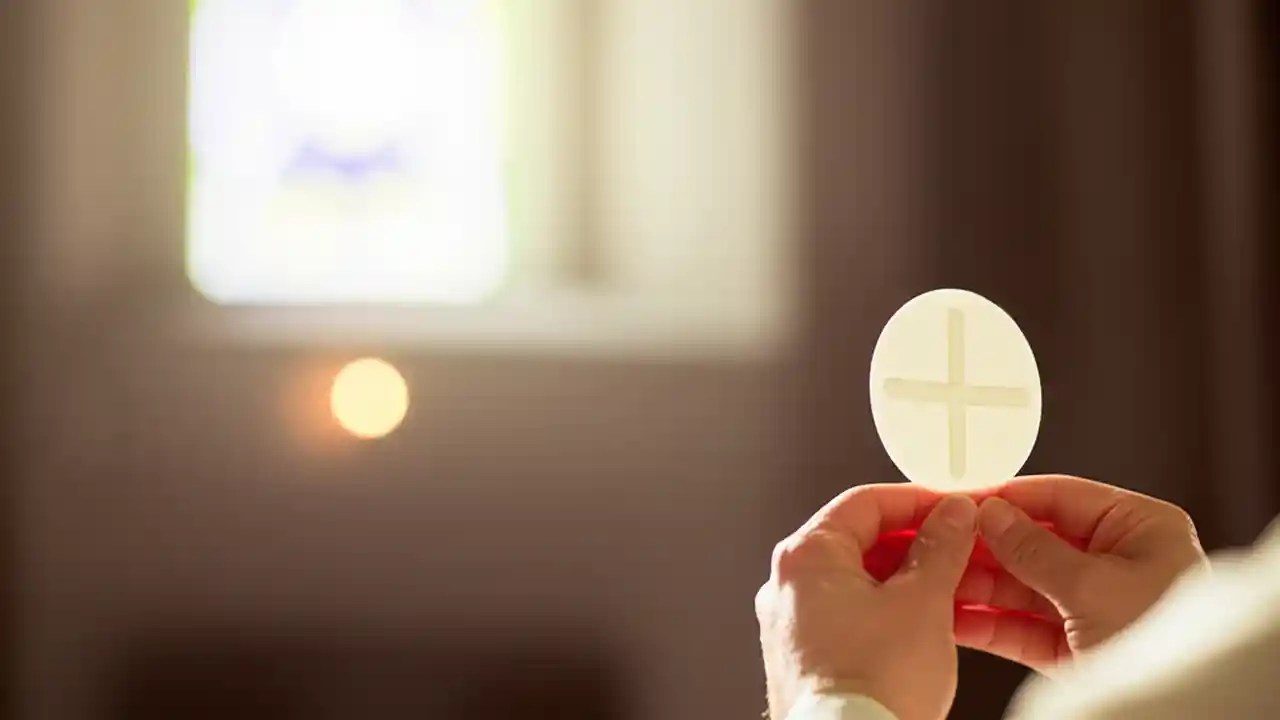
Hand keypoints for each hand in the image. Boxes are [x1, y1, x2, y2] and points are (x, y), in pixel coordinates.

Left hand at [756, 484, 977, 719]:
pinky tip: (928, 627)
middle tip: (961, 547)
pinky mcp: (806, 661)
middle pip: (860, 542)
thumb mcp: (923, 602)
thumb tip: (952, 516)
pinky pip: (851, 618)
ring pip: (858, 583)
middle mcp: (787, 587)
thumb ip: (941, 548)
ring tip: (955, 590)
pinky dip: (889, 613)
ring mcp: (792, 627)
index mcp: (804, 557)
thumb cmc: (873, 687)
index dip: (918, 500)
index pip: (865, 502)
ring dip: (908, 581)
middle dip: (917, 543)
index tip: (953, 507)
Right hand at [954, 475, 1207, 671]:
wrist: (1180, 717)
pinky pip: (1024, 627)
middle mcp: (1119, 564)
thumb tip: (993, 515)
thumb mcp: (1094, 587)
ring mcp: (1095, 607)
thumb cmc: (1168, 645)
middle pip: (1036, 542)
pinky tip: (955, 615)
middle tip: (940, 541)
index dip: (1008, 498)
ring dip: (979, 585)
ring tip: (937, 579)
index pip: (1062, 497)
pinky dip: (989, 622)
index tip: (963, 500)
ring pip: (1024, 587)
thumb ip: (1035, 549)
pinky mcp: (1077, 648)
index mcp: (1141, 530)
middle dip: (986, 547)